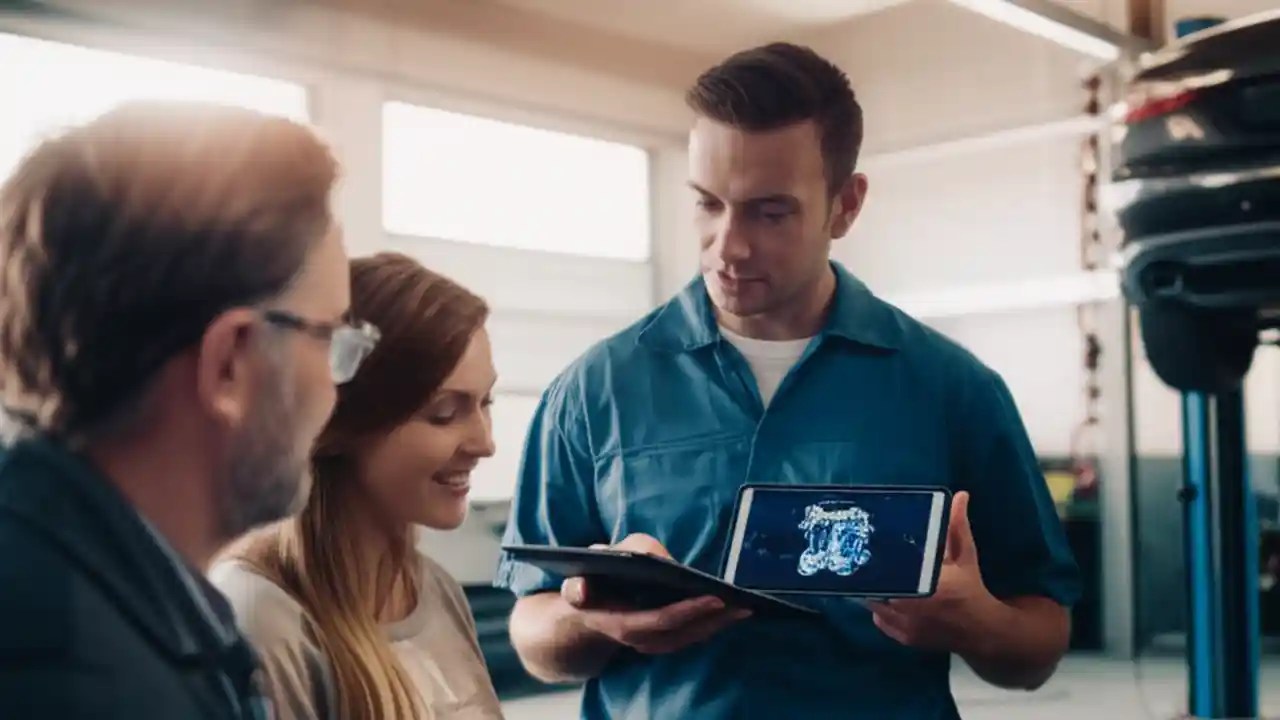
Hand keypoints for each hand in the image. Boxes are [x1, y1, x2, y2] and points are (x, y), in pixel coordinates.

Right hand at [561, 533, 750, 654]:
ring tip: (745, 608)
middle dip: (715, 620)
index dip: (689, 610)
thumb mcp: (580, 578)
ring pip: (691, 637)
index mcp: (621, 624)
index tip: (716, 598)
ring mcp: (653, 643)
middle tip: (743, 605)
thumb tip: (593, 582)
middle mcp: (640, 640)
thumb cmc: (586, 587)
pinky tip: (731, 611)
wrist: (582, 617)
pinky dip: (712, 624)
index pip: (661, 620)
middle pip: (684, 633)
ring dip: (719, 624)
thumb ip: (580, 583)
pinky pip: (692, 634)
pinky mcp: (663, 639)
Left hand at [867, 492, 997, 653]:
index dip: (880, 563)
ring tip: (869, 576)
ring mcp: (907, 627)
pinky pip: (880, 621)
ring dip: (873, 592)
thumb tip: (960, 495)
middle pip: (877, 590)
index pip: (894, 573)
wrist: (982, 630)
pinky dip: (879, 609)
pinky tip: (881, 596)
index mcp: (930, 586)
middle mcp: (914, 609)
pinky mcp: (904, 639)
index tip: (871, 551)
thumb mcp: (966, 556)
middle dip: (871, 576)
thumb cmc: (971, 589)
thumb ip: (957, 526)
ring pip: (875, 606)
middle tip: (865, 561)